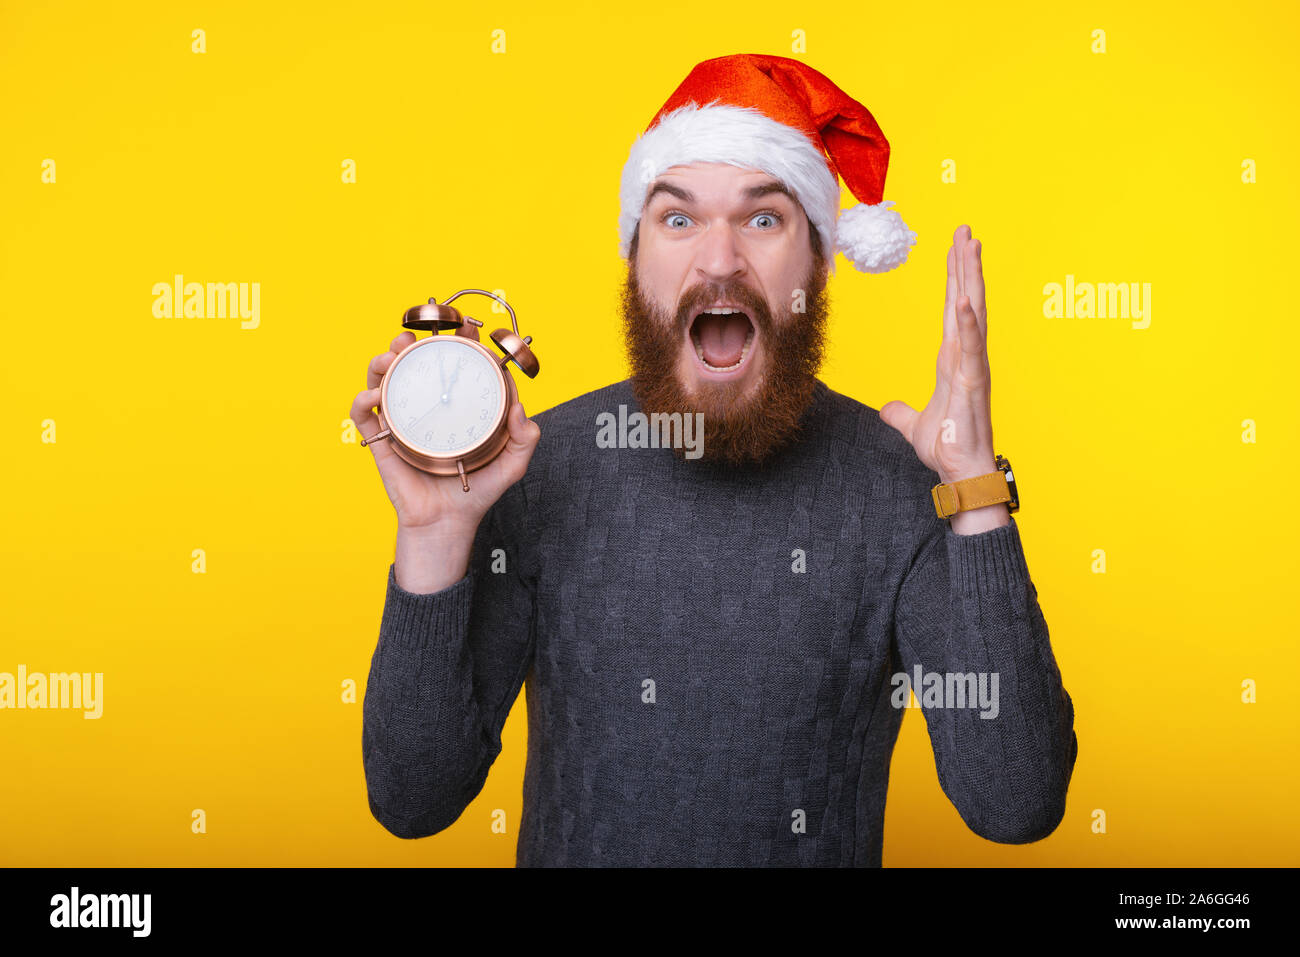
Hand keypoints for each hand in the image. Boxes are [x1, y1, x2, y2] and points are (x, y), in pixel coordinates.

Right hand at [350, 323, 541, 534]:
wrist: (446, 524)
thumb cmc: (476, 492)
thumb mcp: (511, 464)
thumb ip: (524, 439)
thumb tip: (520, 409)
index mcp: (454, 406)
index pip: (452, 364)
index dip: (457, 341)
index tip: (466, 327)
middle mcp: (426, 408)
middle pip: (412, 364)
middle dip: (409, 341)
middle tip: (416, 336)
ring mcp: (401, 422)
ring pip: (383, 380)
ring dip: (382, 361)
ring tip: (392, 356)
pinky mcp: (381, 441)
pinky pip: (363, 415)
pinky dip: (363, 400)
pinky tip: (375, 395)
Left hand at [880, 225, 1007, 530]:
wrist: (960, 472)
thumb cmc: (947, 446)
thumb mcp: (913, 424)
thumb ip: (901, 412)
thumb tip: (888, 409)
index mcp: (952, 359)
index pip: (952, 309)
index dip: (954, 278)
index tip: (956, 247)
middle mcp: (965, 356)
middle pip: (966, 300)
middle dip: (965, 264)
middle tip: (966, 229)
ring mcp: (972, 367)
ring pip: (974, 313)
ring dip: (972, 279)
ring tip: (972, 246)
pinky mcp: (973, 383)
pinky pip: (971, 347)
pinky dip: (970, 323)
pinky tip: (968, 298)